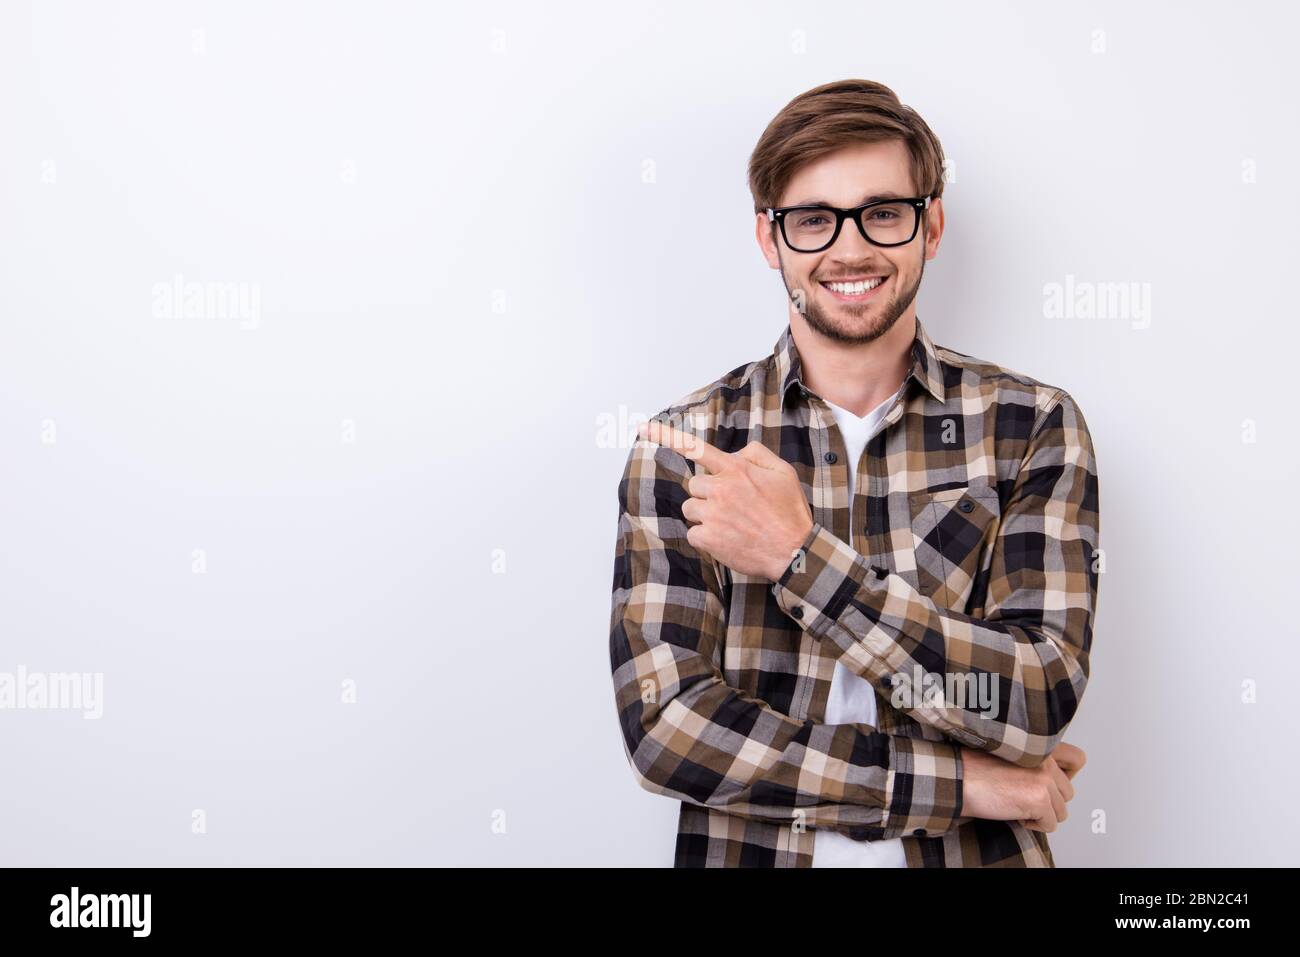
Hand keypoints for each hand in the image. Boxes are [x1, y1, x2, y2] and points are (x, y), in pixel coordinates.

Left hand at [637, 419, 813, 581]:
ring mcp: (712, 514)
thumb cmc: (789, 512)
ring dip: (705, 515)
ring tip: (732, 524)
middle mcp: (720, 489)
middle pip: (694, 485)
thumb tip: (734, 453)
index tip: (642, 427)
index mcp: (736, 470)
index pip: (696, 448)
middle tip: (732, 506)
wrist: (794, 552)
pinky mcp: (708, 538)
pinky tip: (728, 540)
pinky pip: (693, 533)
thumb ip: (756, 454)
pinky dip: (706, 538)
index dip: (667, 436)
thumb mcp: (783, 472)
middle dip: (707, 494)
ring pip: (691, 509)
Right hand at [960, 742, 1086, 832]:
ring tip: (1016, 805)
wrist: (957, 778)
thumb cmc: (974, 767)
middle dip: (1048, 801)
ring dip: (1040, 814)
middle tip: (1024, 798)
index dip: (1069, 775)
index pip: (1078, 759)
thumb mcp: (1009, 754)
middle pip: (1068, 793)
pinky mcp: (1039, 799)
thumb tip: (1050, 783)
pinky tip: (1014, 813)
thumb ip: (1034, 761)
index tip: (1051, 783)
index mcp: (1039, 746)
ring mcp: (1044, 779)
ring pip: (1061, 811)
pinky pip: (1050, 824)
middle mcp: (1046, 759)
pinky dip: (1033, 825)